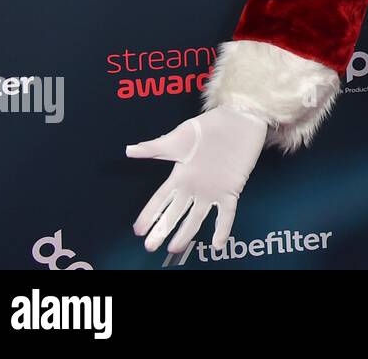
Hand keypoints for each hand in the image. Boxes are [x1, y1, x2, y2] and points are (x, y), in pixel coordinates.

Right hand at [126, 104, 267, 254]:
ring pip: (196, 217)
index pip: (161, 200)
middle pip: (175, 213)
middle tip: (150, 247)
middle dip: (162, 230)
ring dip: (186, 233)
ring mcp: (212, 190)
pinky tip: (218, 244)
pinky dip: (222, 229)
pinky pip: (226, 213)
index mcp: (180, 175)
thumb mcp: (178, 138)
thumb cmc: (208, 127)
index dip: (149, 215)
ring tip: (175, 249)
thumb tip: (129, 150)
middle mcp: (194, 187)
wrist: (238, 119)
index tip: (138, 230)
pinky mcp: (231, 190)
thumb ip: (154, 148)